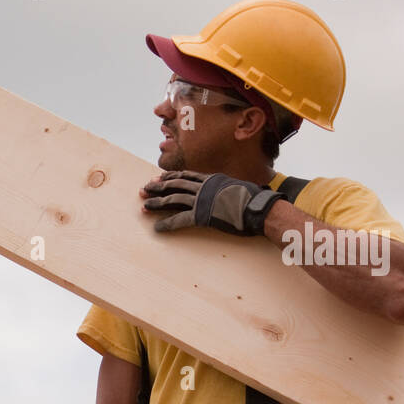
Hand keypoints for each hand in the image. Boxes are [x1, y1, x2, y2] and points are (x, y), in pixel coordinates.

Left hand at [141, 170, 284, 235]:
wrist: (260, 208)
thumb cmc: (255, 200)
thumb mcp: (238, 188)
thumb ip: (226, 188)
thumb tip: (225, 190)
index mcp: (212, 179)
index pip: (186, 176)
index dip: (170, 177)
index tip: (158, 177)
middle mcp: (204, 187)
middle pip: (175, 185)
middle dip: (157, 187)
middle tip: (143, 190)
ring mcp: (202, 200)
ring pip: (173, 199)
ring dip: (157, 203)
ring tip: (144, 207)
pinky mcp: (202, 215)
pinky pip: (180, 219)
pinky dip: (167, 224)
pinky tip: (157, 228)